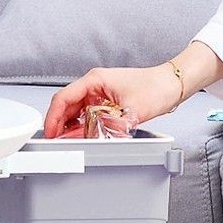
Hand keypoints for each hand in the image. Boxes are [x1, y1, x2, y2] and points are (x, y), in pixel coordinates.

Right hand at [43, 64, 181, 137]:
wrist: (172, 84)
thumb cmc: (156, 87)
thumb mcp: (133, 111)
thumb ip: (114, 128)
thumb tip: (99, 142)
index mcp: (95, 80)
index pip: (64, 97)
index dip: (53, 117)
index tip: (50, 133)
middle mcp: (95, 85)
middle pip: (67, 105)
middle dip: (60, 124)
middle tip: (56, 142)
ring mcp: (101, 92)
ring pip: (77, 110)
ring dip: (71, 126)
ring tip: (67, 142)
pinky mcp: (108, 101)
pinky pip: (89, 114)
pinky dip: (84, 125)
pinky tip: (83, 136)